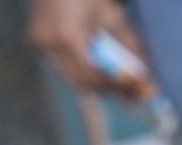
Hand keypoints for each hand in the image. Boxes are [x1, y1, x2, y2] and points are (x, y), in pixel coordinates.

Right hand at [28, 0, 153, 98]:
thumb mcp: (113, 16)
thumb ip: (129, 45)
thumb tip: (145, 71)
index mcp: (69, 36)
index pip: (94, 75)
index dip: (115, 86)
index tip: (134, 90)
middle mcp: (50, 43)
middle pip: (80, 82)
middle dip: (106, 89)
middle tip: (127, 91)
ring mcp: (40, 43)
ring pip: (70, 77)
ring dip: (94, 81)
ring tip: (114, 78)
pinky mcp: (37, 40)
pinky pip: (62, 65)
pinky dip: (81, 68)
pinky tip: (95, 61)